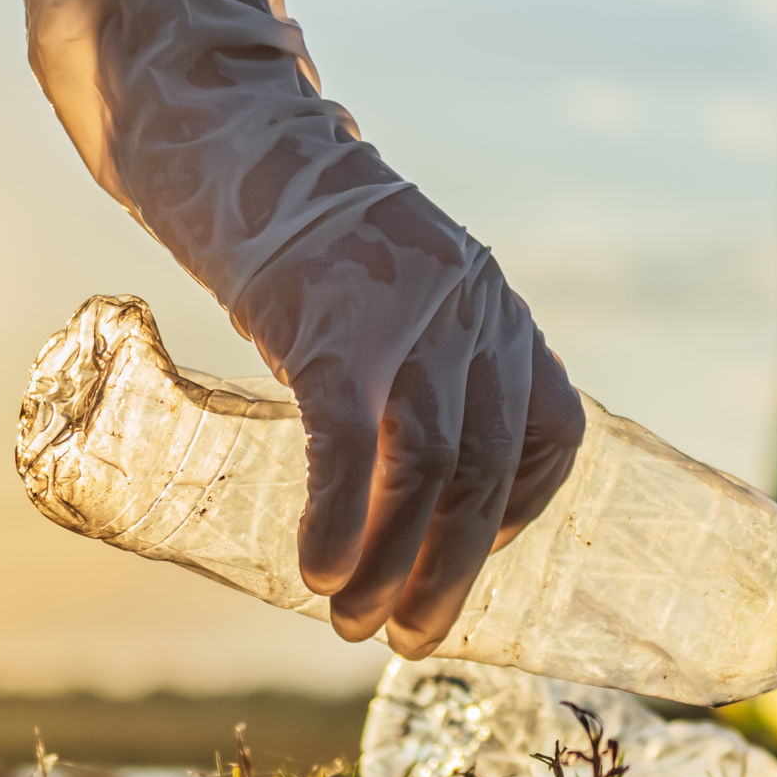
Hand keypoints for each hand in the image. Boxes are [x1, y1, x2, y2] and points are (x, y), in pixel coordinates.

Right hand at [21, 0, 585, 652]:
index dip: (520, 513)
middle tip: (408, 638)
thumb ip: (414, 370)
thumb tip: (398, 484)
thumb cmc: (295, 239)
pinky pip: (351, 437)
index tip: (473, 561)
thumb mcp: (390, 296)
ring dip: (394, 562)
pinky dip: (342, 514)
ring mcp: (404, 310)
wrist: (225, 138)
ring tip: (351, 622)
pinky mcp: (328, 318)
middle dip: (448, 569)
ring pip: (428, 466)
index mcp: (492, 308)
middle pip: (484, 467)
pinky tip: (318, 566)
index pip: (551, 430)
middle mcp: (469, 308)